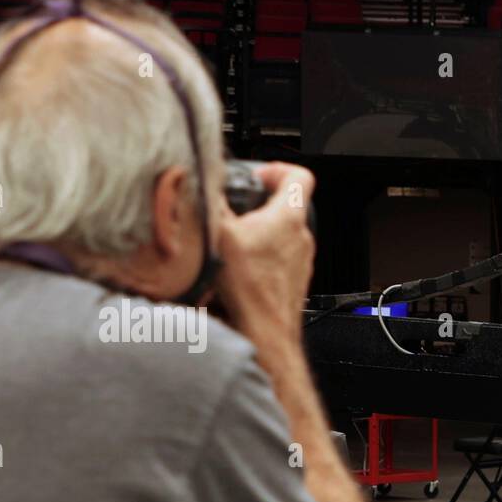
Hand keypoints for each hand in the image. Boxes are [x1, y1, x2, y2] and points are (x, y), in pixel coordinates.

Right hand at [215, 162, 316, 345]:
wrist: (265, 332)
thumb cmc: (250, 290)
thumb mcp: (219, 234)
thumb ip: (211, 205)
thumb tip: (199, 188)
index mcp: (289, 218)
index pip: (300, 176)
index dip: (278, 169)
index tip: (259, 176)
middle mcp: (302, 238)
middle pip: (288, 206)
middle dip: (260, 204)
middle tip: (238, 210)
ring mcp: (301, 261)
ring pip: (283, 235)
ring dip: (260, 233)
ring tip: (235, 241)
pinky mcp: (295, 281)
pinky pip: (280, 260)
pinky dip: (262, 258)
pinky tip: (241, 268)